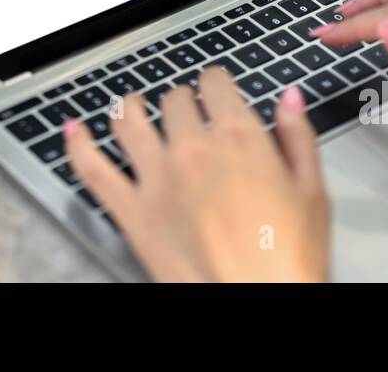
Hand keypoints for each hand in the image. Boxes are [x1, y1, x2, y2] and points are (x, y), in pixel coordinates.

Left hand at [65, 70, 329, 281]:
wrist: (259, 305)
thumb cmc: (290, 260)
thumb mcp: (313, 192)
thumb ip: (298, 136)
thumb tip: (289, 97)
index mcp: (239, 138)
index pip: (215, 83)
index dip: (214, 82)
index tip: (215, 87)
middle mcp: (193, 150)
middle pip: (174, 101)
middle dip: (182, 101)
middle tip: (185, 109)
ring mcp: (157, 179)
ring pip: (128, 122)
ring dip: (128, 107)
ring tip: (130, 105)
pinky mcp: (133, 213)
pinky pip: (93, 170)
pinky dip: (78, 146)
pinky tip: (75, 132)